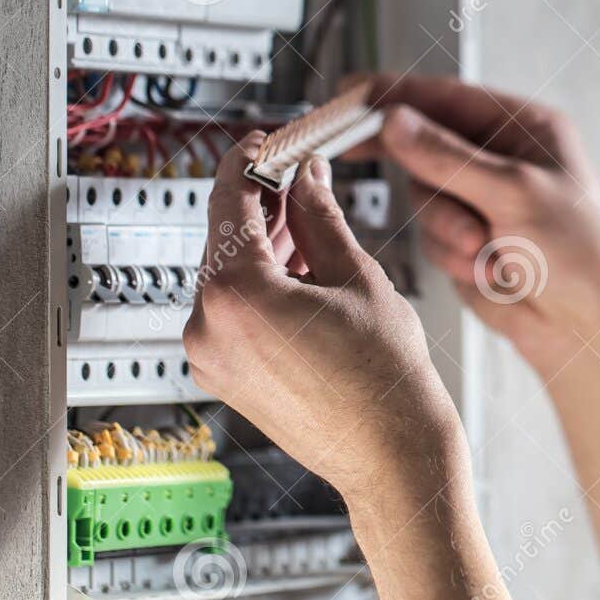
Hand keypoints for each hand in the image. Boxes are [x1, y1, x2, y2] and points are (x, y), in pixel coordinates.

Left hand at [183, 133, 462, 505]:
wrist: (391, 455)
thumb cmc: (383, 384)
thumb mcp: (357, 276)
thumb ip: (321, 215)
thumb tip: (306, 178)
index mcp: (236, 296)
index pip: (230, 201)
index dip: (250, 161)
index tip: (265, 144)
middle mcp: (208, 328)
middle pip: (225, 237)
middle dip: (263, 203)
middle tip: (298, 175)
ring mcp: (211, 356)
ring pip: (229, 274)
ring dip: (265, 243)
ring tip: (309, 220)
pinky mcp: (224, 374)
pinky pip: (234, 310)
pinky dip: (261, 283)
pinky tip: (301, 268)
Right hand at [350, 74, 599, 375]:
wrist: (584, 328)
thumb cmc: (577, 254)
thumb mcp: (513, 195)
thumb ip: (447, 158)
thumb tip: (393, 120)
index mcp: (525, 127)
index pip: (448, 97)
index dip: (396, 93)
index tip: (350, 95)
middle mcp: (501, 156)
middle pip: (426, 146)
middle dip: (429, 180)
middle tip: (375, 163)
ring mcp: (482, 198)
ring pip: (424, 197)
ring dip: (448, 228)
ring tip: (485, 249)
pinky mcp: (467, 236)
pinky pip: (431, 234)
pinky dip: (453, 254)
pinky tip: (490, 269)